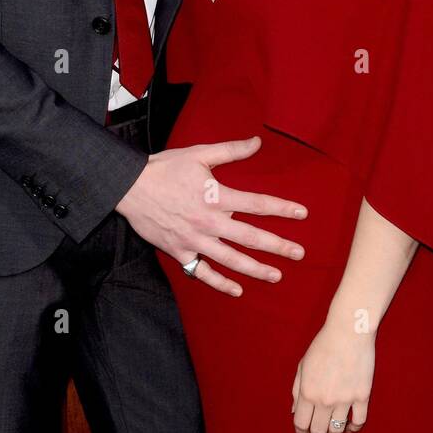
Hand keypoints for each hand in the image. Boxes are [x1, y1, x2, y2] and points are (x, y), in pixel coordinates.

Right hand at [115, 134, 307, 295]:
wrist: (130, 187)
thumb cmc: (165, 168)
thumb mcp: (199, 154)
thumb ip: (231, 151)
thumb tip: (257, 142)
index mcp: (216, 196)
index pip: (257, 204)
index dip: (281, 208)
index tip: (302, 214)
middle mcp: (209, 221)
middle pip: (250, 237)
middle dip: (278, 246)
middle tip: (299, 254)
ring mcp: (195, 240)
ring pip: (231, 260)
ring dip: (256, 269)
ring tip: (276, 275)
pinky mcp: (180, 252)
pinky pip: (203, 272)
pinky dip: (220, 283)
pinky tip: (237, 290)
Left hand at [291, 314, 375, 432]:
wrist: (349, 333)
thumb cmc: (323, 345)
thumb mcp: (302, 365)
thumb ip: (296, 389)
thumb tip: (294, 411)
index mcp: (307, 392)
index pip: (301, 423)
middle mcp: (325, 400)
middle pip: (319, 430)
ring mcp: (345, 400)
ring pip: (338, 429)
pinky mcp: (362, 396)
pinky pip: (358, 421)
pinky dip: (353, 429)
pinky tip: (349, 429)